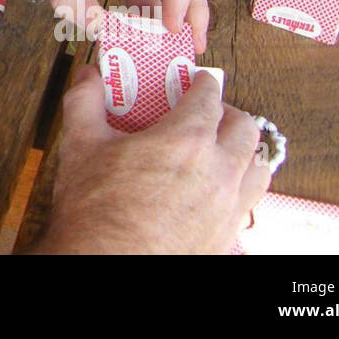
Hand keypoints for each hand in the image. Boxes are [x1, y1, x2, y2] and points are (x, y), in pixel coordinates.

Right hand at [35, 70, 271, 253]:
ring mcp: (228, 206)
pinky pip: (249, 203)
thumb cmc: (96, 209)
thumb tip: (89, 75)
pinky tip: (215, 190)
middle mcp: (218, 171)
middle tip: (206, 113)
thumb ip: (85, 101)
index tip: (196, 81)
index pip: (210, 97)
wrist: (107, 263)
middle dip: (228, 113)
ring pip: (258, 166)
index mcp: (186, 140)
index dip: (204, 83)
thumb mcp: (80, 144)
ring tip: (220, 150)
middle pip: (244, 128)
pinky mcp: (227, 236)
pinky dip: (239, 187)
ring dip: (243, 151)